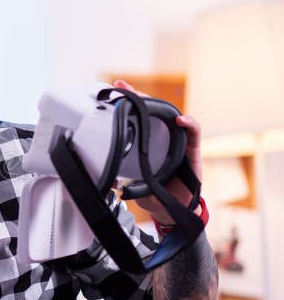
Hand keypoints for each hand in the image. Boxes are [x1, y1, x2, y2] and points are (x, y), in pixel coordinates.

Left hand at [113, 80, 202, 223]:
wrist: (172, 210)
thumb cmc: (154, 194)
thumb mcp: (131, 184)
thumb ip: (119, 179)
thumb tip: (105, 178)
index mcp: (148, 144)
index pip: (139, 119)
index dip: (129, 104)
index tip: (115, 90)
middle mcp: (164, 139)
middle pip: (154, 112)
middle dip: (141, 98)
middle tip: (125, 89)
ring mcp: (179, 142)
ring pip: (172, 117)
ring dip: (162, 106)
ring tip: (147, 99)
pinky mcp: (192, 151)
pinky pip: (194, 133)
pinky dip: (189, 124)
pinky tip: (179, 119)